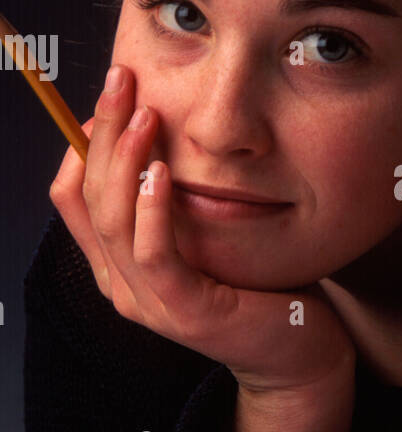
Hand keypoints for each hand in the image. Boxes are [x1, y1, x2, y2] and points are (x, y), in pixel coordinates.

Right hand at [49, 64, 355, 390]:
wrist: (298, 352)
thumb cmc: (258, 285)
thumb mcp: (207, 232)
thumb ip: (177, 197)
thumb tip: (161, 127)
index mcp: (118, 264)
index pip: (73, 195)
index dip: (83, 141)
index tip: (110, 94)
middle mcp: (121, 285)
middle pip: (88, 197)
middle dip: (103, 132)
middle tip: (122, 79)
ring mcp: (149, 303)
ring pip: (114, 221)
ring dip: (127, 162)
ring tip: (147, 116)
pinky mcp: (185, 312)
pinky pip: (154, 255)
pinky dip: (153, 210)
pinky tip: (165, 173)